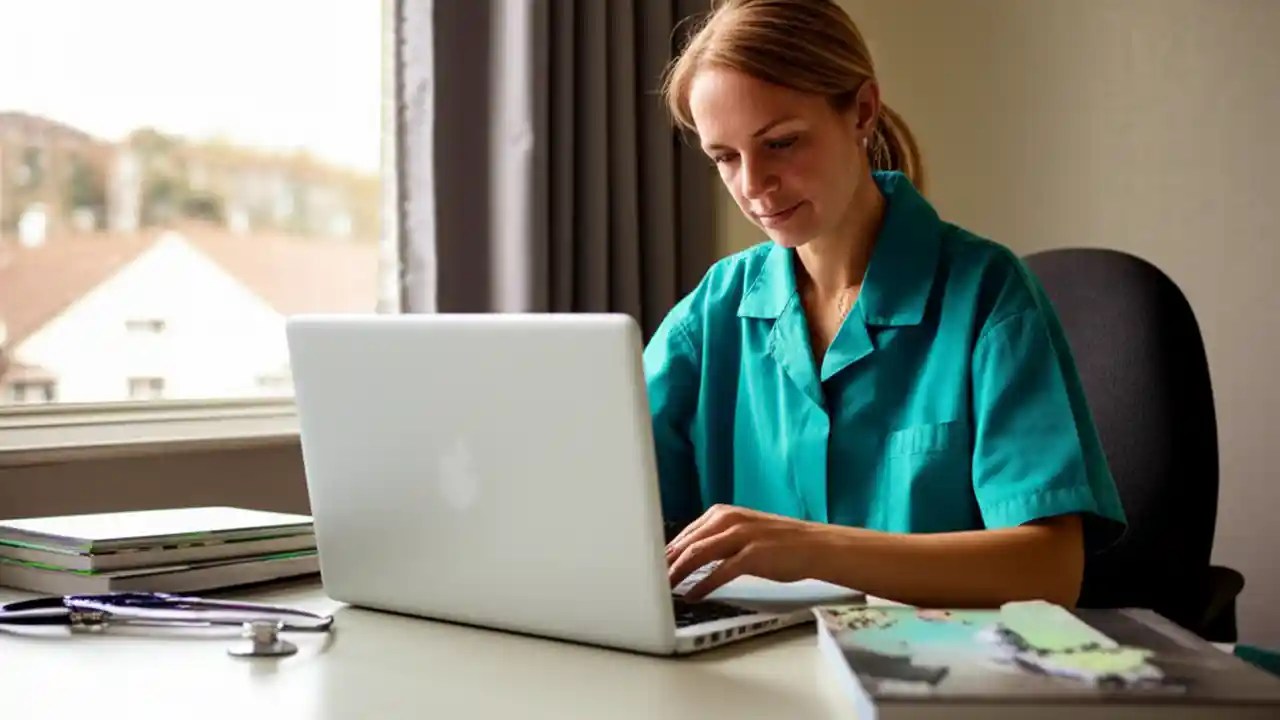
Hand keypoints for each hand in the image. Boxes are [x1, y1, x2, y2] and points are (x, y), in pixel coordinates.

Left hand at [665, 504, 836, 600]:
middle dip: (665, 564)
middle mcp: (729, 520)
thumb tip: (685, 558)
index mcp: (722, 513)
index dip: (664, 553)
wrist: (815, 545)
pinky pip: (720, 572)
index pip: (684, 534)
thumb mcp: (742, 531)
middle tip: (648, 582)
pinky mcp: (753, 555)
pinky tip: (693, 596)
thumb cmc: (778, 542)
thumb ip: (715, 540)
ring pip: (698, 554)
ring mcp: (741, 536)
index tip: (650, 568)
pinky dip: (703, 586)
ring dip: (677, 574)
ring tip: (664, 590)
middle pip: (686, 543)